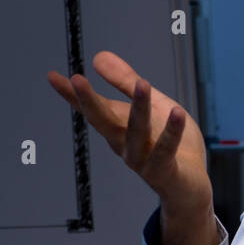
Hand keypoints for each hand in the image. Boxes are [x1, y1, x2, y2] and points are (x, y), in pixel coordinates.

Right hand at [47, 52, 211, 214]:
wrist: (191, 188)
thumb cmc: (172, 146)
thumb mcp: (153, 105)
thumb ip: (127, 83)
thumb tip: (98, 56)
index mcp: (119, 127)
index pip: (92, 108)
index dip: (72, 94)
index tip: (52, 76)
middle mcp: (124, 145)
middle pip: (104, 121)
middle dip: (89, 101)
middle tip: (76, 79)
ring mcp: (142, 160)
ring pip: (137, 133)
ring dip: (139, 109)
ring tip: (142, 83)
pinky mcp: (164, 171)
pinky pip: (166, 150)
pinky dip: (171, 132)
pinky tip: (177, 112)